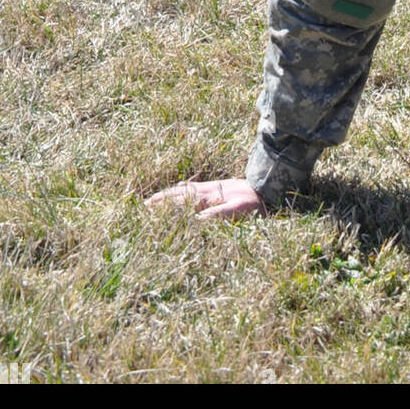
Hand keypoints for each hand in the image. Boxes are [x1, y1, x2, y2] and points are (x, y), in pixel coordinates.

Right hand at [145, 177, 266, 220]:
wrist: (266, 189)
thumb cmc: (251, 204)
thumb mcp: (236, 211)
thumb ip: (215, 215)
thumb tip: (194, 220)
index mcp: (207, 197)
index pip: (180, 202)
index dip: (164, 207)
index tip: (147, 212)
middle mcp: (205, 191)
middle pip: (178, 195)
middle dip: (160, 201)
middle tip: (143, 207)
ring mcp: (209, 188)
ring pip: (183, 191)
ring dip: (167, 195)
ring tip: (152, 200)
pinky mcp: (215, 187)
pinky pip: (192, 188)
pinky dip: (180, 190)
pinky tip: (177, 191)